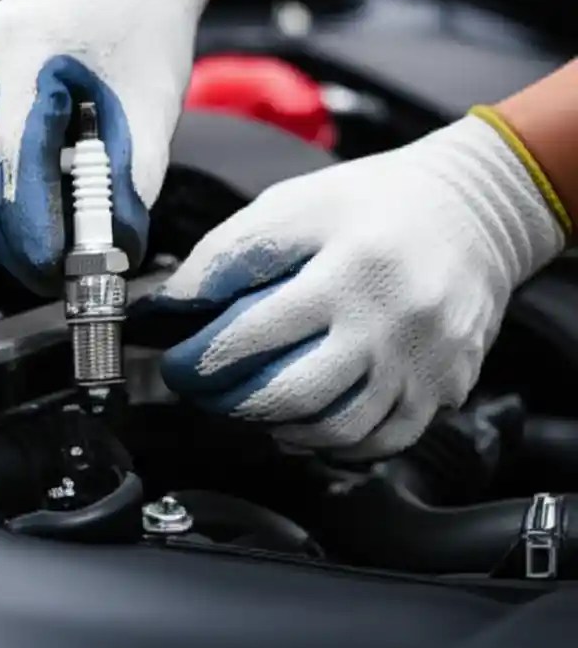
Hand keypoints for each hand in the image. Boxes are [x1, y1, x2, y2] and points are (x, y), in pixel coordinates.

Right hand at [0, 0, 214, 294]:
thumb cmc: (143, 28)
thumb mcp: (152, 106)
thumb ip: (131, 184)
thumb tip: (112, 254)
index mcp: (32, 50)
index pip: (10, 155)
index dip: (26, 225)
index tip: (51, 269)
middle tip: (41, 273)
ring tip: (26, 251)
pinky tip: (6, 221)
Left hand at [139, 114, 566, 459]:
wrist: (476, 210)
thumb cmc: (370, 205)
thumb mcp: (293, 205)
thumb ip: (228, 254)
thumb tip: (172, 305)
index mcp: (347, 265)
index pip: (252, 330)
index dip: (199, 356)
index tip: (174, 360)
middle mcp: (389, 319)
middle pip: (291, 391)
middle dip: (227, 400)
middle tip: (200, 391)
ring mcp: (420, 360)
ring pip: (333, 427)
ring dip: (272, 426)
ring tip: (243, 405)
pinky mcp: (443, 387)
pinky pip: (377, 441)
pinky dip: (328, 443)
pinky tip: (299, 422)